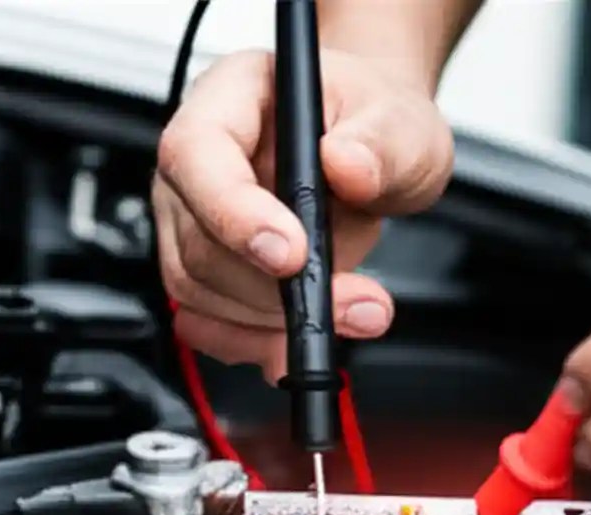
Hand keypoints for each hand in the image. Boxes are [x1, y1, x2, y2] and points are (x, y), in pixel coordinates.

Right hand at [153, 49, 454, 381]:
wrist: (368, 151)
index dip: (233, 212)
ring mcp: (188, 217)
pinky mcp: (200, 267)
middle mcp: (194, 159)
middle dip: (273, 286)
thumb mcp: (402, 121)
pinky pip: (204, 320)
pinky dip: (253, 341)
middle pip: (197, 239)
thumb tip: (346, 166)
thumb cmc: (371, 123)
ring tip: (349, 310)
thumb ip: (382, 142)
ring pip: (198, 288)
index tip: (291, 253)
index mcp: (227, 97)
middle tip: (353, 300)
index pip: (195, 154)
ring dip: (271, 318)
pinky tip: (299, 335)